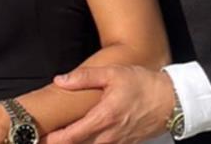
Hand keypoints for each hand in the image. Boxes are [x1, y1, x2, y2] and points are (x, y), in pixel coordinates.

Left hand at [46, 65, 173, 143]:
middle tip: (44, 140)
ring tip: (62, 140)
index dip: (53, 140)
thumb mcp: (114, 73)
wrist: (171, 100)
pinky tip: (85, 140)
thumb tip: (61, 80)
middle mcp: (109, 135)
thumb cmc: (144, 85)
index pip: (70, 137)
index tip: (38, 138)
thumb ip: (86, 77)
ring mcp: (118, 143)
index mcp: (103, 118)